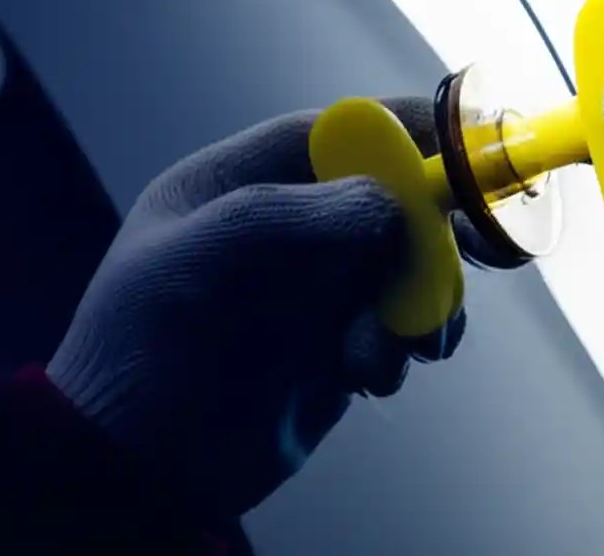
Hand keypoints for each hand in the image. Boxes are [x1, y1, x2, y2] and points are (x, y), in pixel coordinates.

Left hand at [46, 97, 504, 515]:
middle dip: (426, 236)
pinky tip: (369, 374)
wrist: (141, 469)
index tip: (462, 161)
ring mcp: (315, 286)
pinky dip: (405, 343)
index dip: (405, 135)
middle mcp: (286, 225)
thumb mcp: (220, 251)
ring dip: (417, 303)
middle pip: (393, 198)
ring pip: (409, 265)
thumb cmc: (153, 346)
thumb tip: (399, 206)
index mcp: (241, 181)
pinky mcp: (339, 343)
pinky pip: (403, 322)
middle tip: (459, 265)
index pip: (338, 134)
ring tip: (379, 352)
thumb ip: (315, 212)